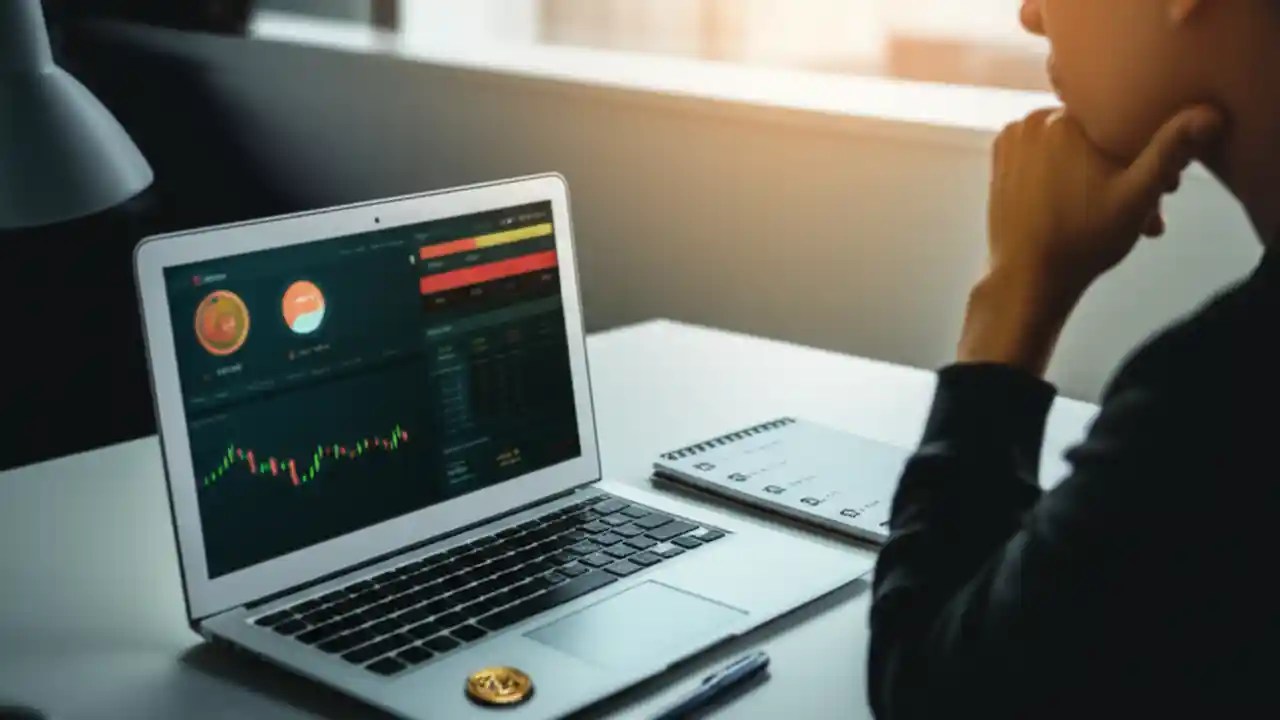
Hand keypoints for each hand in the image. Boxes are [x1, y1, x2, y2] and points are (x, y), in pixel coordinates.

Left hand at [959, 105, 1224, 375]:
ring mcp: (1012, 142)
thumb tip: (1209, 113)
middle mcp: (1032, 121)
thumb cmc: (1083, 241)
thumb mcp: (1137, 195)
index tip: (1167, 189)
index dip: (1150, 151)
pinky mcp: (1001, 163)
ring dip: (1104, 178)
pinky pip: (1049, 160)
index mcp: (1063, 119)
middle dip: (1129, 171)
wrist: (1027, 280)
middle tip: (1150, 212)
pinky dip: (1071, 178)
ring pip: (1076, 150)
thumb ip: (1171, 150)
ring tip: (1124, 219)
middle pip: (1100, 137)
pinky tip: (1090, 210)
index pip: (1124, 120)